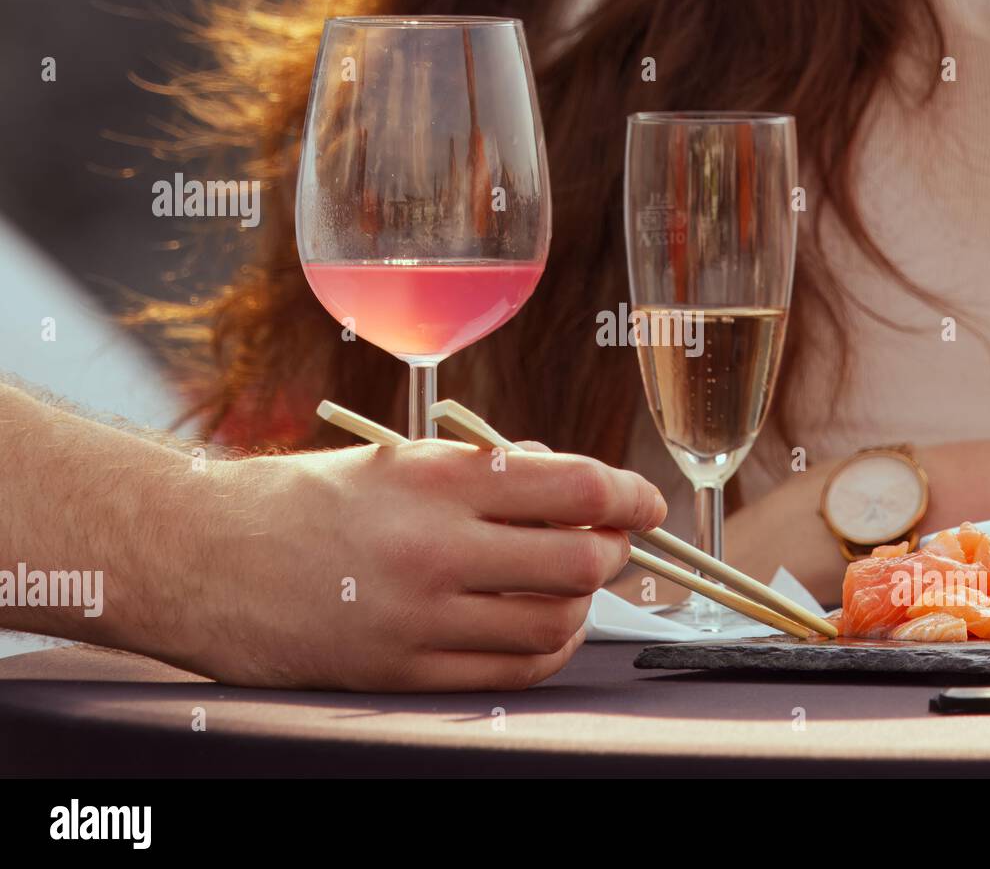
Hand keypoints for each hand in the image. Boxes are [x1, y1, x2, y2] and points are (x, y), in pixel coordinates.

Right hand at [148, 441, 665, 691]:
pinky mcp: (402, 672)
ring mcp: (419, 618)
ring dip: (582, 603)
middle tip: (611, 542)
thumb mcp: (395, 458)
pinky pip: (510, 673)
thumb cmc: (304, 498)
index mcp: (437, 479)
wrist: (202, 557)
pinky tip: (542, 628)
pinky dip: (546, 649)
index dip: (628, 494)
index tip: (645, 501)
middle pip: (579, 559)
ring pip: (554, 622)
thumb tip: (571, 482)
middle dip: (614, 549)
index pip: (573, 485)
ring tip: (570, 585)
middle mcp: (435, 548)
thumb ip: (486, 471)